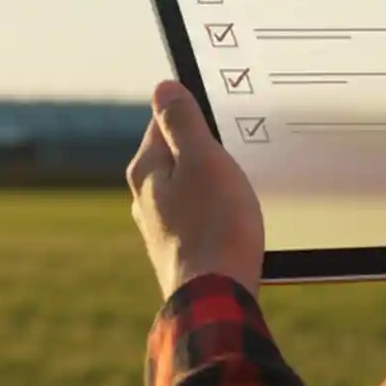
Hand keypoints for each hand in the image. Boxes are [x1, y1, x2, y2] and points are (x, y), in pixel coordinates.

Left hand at [127, 81, 264, 299]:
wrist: (217, 297)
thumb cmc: (214, 226)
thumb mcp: (203, 160)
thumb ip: (182, 122)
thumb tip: (163, 88)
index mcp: (147, 170)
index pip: (162, 120)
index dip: (193, 109)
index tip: (222, 108)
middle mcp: (146, 199)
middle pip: (175, 155)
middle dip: (203, 147)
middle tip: (238, 146)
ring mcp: (161, 227)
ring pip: (187, 188)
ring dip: (211, 181)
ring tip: (240, 184)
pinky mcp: (180, 251)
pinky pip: (197, 216)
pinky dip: (214, 210)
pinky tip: (234, 218)